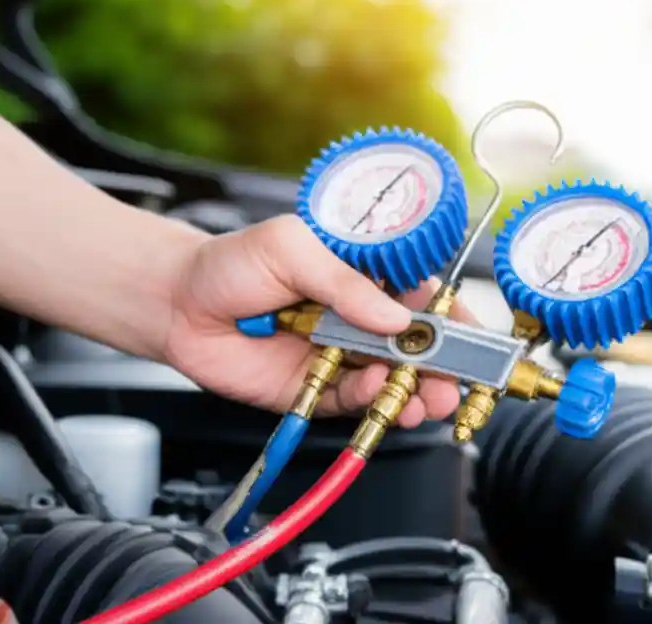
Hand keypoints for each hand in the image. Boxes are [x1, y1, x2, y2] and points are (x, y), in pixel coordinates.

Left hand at [163, 215, 464, 425]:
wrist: (176, 305)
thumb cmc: (232, 263)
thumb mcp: (293, 248)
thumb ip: (345, 282)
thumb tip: (396, 314)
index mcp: (368, 279)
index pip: (425, 299)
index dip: (454, 319)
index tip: (475, 337)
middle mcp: (361, 320)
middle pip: (418, 348)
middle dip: (444, 366)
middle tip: (457, 380)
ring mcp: (341, 357)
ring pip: (393, 380)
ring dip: (417, 392)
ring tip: (428, 398)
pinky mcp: (317, 392)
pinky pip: (353, 402)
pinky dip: (370, 401)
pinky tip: (377, 392)